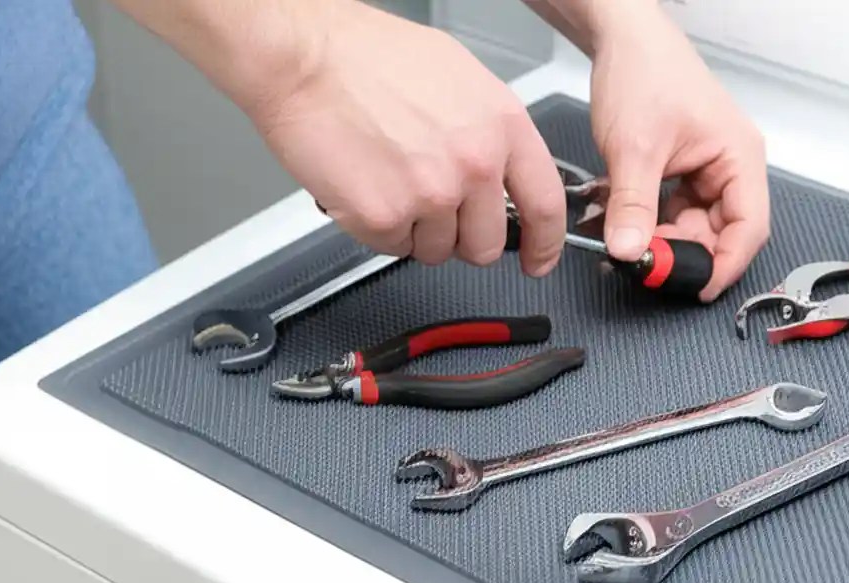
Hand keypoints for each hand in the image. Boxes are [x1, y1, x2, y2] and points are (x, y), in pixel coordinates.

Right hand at [240, 3, 566, 274]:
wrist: (303, 56)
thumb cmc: (367, 56)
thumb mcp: (460, 79)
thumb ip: (490, 133)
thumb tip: (501, 174)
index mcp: (502, 127)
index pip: (545, 205)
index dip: (545, 243)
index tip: (538, 259)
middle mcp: (475, 164)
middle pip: (486, 244)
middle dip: (461, 237)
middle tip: (430, 206)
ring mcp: (432, 195)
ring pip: (437, 250)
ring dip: (414, 229)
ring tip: (388, 179)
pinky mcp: (386, 217)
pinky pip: (392, 247)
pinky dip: (376, 227)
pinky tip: (365, 185)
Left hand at [588, 4, 769, 301]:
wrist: (623, 38)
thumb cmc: (645, 72)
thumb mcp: (635, 148)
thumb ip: (633, 206)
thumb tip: (629, 253)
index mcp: (740, 159)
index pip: (748, 230)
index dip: (723, 266)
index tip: (692, 288)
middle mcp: (731, 167)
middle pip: (719, 234)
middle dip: (682, 253)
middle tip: (643, 263)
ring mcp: (707, 170)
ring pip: (692, 226)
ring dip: (660, 239)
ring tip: (626, 240)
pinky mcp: (683, 170)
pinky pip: (673, 211)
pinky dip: (649, 222)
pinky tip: (623, 222)